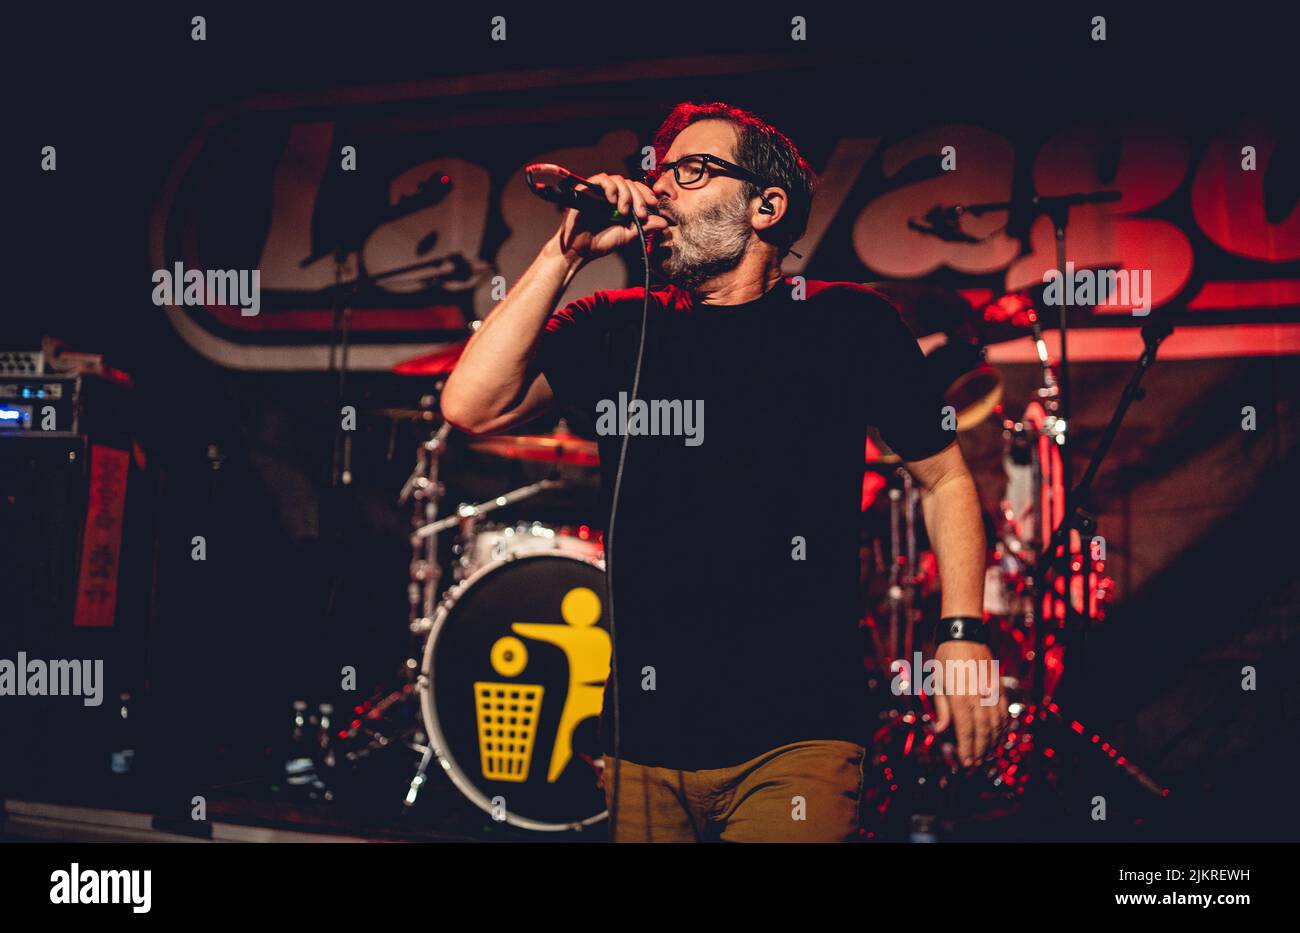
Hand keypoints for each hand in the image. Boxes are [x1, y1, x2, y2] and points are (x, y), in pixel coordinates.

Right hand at [556, 173, 667, 262]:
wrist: (579, 251)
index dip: (647, 193)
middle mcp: (610, 195)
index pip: (637, 189)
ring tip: (624, 211)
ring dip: (626, 194)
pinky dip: (611, 187)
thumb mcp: (628, 235)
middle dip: (639, 197)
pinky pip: (601, 179)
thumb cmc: (600, 243)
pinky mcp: (586, 189)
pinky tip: (613, 200)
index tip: (654, 204)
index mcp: (620, 203)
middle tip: (640, 214)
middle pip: (630, 183)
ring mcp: (598, 191)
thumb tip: (665, 223)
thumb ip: (645, 227)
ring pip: (618, 179)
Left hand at [930, 639, 1009, 767]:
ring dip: (992, 743)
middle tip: (976, 766)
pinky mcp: (999, 688)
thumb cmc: (946, 659)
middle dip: (980, 752)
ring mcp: (991, 693)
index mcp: (960, 698)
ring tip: (986, 756)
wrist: (965, 635)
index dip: (967, 751)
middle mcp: (978, 698)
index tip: (967, 764)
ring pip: (996, 726)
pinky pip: (1004, 714)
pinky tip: (998, 737)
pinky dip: (1002, 728)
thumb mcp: (937, 682)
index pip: (966, 732)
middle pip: (983, 733)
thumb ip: (942, 709)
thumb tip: (940, 730)